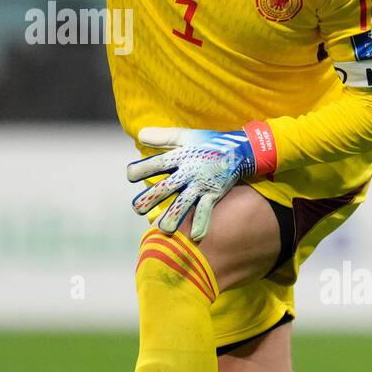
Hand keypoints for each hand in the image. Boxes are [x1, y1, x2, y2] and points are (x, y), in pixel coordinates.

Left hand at [126, 125, 264, 240]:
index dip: (143, 169)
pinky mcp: (213, 194)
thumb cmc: (208, 143)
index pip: (158, 163)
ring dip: (173, 216)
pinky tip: (195, 236)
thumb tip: (140, 135)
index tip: (130, 176)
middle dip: (152, 198)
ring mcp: (201, 184)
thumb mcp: (186, 136)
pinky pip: (206, 210)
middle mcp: (189, 171)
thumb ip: (162, 137)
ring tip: (163, 229)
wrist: (240, 150)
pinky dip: (202, 223)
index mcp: (181, 156)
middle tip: (137, 208)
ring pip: (185, 202)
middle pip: (167, 186)